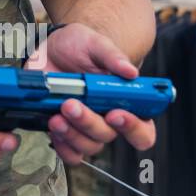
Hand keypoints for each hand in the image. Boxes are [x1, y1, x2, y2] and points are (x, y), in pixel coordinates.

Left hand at [23, 23, 156, 165]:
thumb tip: (130, 72)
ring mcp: (85, 126)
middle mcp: (108, 120)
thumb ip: (113, 57)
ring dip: (71, 134)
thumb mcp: (97, 44)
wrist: (55, 48)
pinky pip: (68, 151)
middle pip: (107, 136)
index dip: (133, 128)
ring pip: (86, 146)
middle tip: (71, 105)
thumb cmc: (83, 48)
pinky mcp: (65, 129)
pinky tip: (52, 127)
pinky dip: (60, 144)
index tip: (116, 114)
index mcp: (126, 103)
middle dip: (89, 123)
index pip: (143, 130)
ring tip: (56, 116)